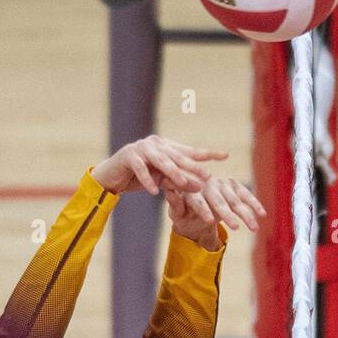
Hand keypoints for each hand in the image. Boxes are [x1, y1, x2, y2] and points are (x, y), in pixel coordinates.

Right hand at [91, 136, 226, 196]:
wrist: (112, 176)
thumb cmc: (140, 177)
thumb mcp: (163, 180)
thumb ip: (180, 181)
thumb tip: (202, 186)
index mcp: (167, 147)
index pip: (190, 151)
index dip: (208, 153)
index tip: (225, 155)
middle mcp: (156, 144)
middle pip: (178, 157)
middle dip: (194, 167)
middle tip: (208, 177)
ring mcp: (141, 148)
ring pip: (161, 161)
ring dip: (173, 172)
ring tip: (184, 183)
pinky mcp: (128, 156)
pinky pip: (140, 169)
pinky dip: (147, 180)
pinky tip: (155, 192)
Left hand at [165, 177, 266, 248]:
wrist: (196, 202)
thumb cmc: (184, 211)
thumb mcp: (177, 212)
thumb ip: (175, 204)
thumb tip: (169, 192)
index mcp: (191, 189)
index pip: (197, 200)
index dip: (203, 210)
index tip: (210, 221)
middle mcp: (207, 184)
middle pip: (218, 201)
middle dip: (228, 215)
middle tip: (235, 228)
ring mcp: (222, 183)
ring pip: (235, 200)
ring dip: (245, 214)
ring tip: (254, 228)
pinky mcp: (233, 185)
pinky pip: (245, 195)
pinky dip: (254, 205)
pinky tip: (262, 214)